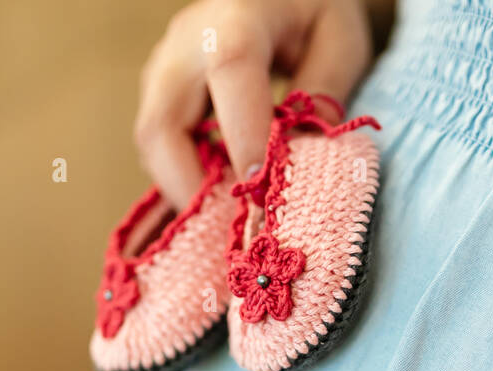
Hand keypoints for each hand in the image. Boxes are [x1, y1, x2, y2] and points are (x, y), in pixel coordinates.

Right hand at [135, 0, 374, 208]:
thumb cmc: (313, 13)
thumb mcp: (340, 41)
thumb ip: (323, 94)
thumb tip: (299, 157)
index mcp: (238, 17)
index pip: (230, 71)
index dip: (243, 135)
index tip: (260, 190)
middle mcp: (187, 41)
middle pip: (161, 123)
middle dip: (191, 186)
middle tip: (233, 227)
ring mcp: (165, 67)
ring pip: (153, 142)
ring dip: (186, 188)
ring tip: (230, 222)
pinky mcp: (161, 92)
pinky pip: (162, 145)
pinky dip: (187, 178)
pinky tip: (222, 200)